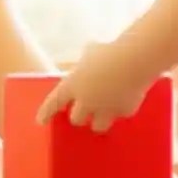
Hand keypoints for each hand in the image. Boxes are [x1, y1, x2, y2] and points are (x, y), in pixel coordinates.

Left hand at [36, 41, 153, 132]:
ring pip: (98, 126)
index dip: (45, 113)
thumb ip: (83, 64)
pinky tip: (126, 100)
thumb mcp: (90, 52)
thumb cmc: (110, 50)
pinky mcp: (124, 111)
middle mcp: (86, 102)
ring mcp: (106, 110)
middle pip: (76, 119)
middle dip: (79, 115)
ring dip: (98, 120)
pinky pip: (120, 115)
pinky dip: (121, 109)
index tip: (41, 121)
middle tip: (84, 110)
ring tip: (104, 113)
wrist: (136, 58)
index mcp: (72, 85)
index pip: (53, 103)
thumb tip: (83, 65)